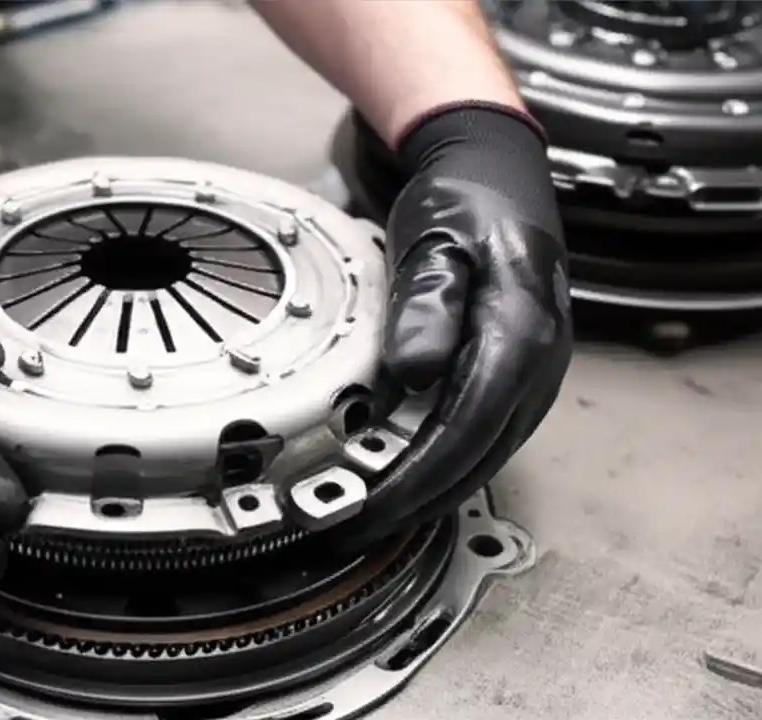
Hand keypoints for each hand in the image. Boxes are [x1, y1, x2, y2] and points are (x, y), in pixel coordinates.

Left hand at [351, 104, 571, 540]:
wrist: (497, 177)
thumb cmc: (463, 204)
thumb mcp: (434, 242)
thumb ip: (425, 307)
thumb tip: (415, 374)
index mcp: (517, 334)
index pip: (463, 432)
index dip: (412, 482)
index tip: (366, 510)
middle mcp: (537, 366)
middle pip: (476, 460)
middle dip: (414, 504)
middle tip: (351, 530)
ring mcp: (534, 375)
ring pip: (483, 457)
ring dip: (429, 493)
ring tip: (369, 516)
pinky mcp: (518, 377)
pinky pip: (483, 437)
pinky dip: (442, 466)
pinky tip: (404, 478)